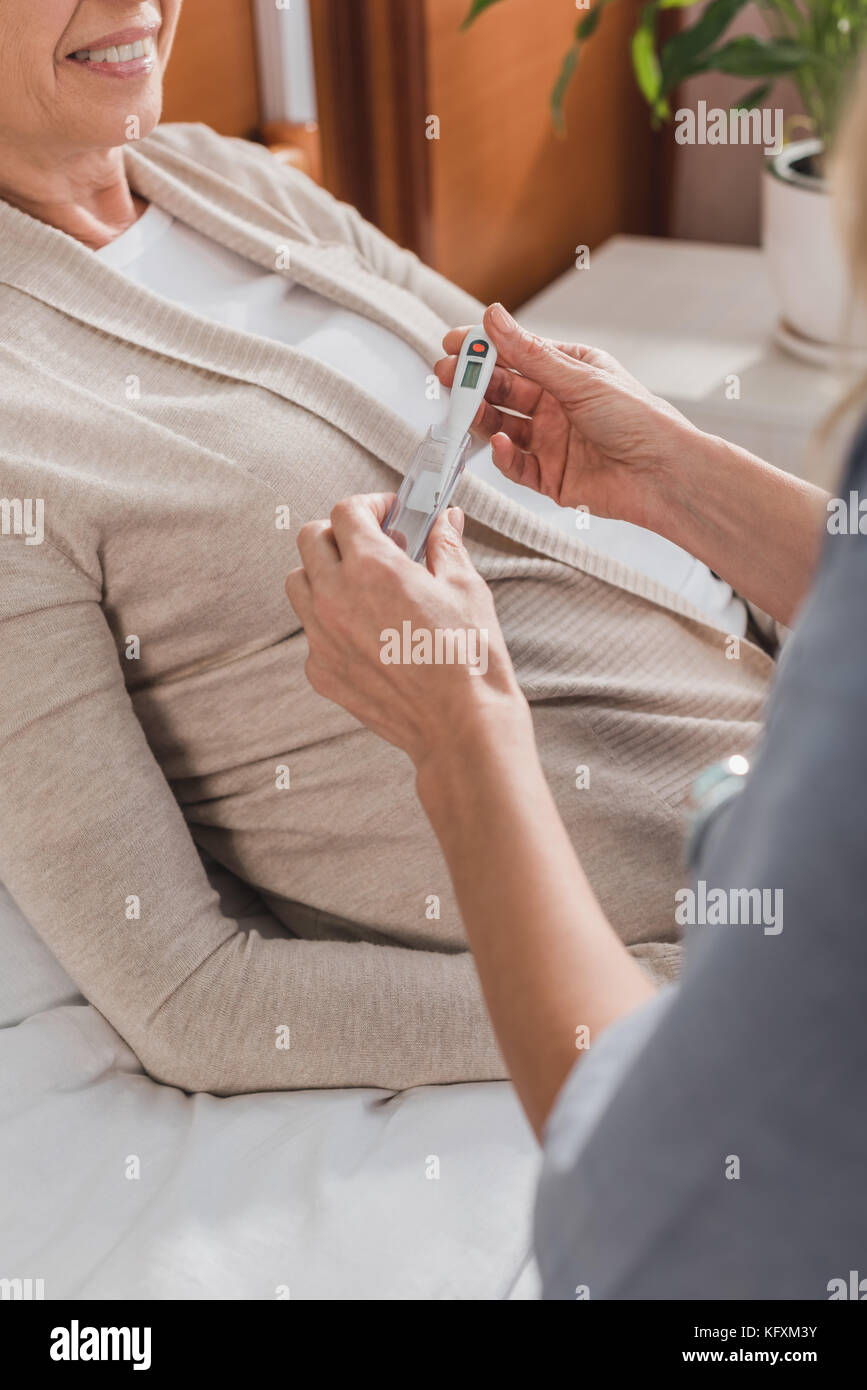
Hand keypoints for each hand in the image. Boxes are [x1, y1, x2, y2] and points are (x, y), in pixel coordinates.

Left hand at [285, 494, 529, 772]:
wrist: (460, 725)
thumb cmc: (469, 657)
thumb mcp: (465, 589)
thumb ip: (446, 546)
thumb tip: (446, 520)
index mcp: (373, 567)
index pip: (346, 512)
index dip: (369, 505)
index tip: (387, 513)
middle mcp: (336, 597)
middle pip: (311, 539)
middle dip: (340, 533)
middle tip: (372, 543)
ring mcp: (322, 637)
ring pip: (298, 584)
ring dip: (322, 573)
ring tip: (360, 584)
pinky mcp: (321, 672)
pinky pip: (310, 632)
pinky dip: (329, 621)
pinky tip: (364, 631)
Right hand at [437, 303, 702, 530]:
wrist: (663, 474)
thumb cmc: (638, 419)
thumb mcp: (578, 378)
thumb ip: (529, 353)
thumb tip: (493, 317)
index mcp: (569, 373)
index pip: (516, 355)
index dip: (483, 350)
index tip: (453, 344)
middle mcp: (558, 405)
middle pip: (504, 391)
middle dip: (473, 383)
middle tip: (446, 376)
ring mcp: (552, 442)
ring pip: (503, 426)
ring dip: (482, 417)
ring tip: (463, 409)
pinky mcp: (551, 477)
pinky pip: (516, 465)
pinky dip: (504, 455)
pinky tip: (501, 443)